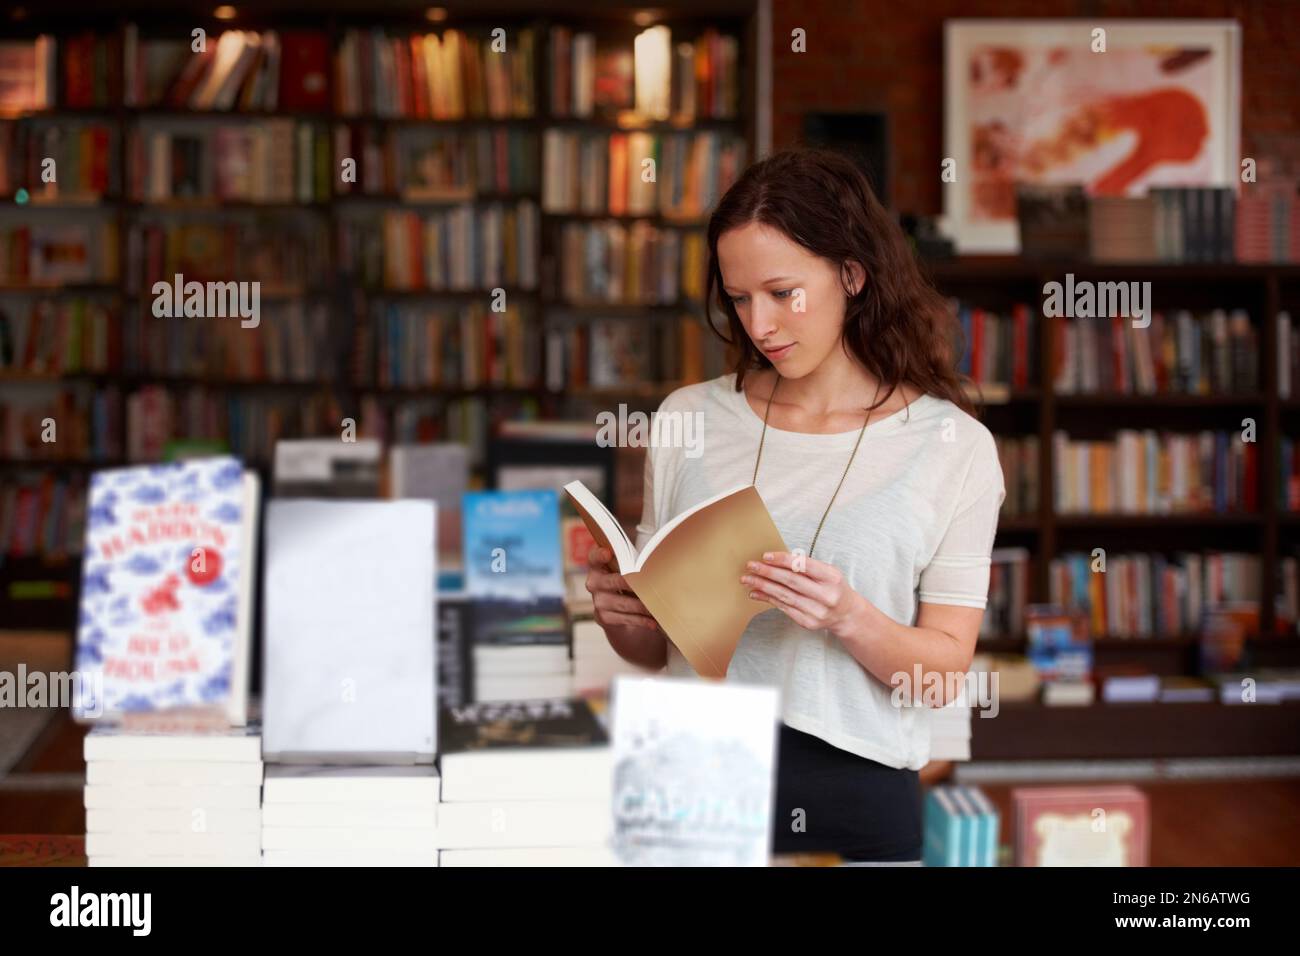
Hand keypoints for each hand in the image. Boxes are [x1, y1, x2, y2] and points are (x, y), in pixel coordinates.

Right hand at [585, 545, 661, 633]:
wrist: (618, 608)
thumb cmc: (627, 580)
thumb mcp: (627, 568)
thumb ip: (633, 562)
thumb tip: (657, 562)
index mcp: (598, 564)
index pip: (594, 556)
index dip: (600, 554)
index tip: (608, 553)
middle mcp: (594, 582)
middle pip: (614, 581)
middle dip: (633, 584)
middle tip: (648, 584)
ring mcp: (598, 601)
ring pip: (623, 603)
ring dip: (643, 606)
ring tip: (658, 606)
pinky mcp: (603, 617)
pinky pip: (625, 619)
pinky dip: (641, 620)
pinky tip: (653, 621)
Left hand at [740, 550, 864, 638]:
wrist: (846, 614)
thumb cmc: (833, 587)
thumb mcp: (828, 572)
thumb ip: (807, 565)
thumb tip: (776, 558)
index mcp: (832, 578)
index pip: (804, 566)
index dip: (783, 560)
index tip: (765, 556)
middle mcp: (826, 596)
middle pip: (791, 581)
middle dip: (768, 572)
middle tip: (751, 566)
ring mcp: (816, 611)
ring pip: (784, 596)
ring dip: (763, 586)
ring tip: (747, 579)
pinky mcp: (807, 622)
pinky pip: (783, 607)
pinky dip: (768, 599)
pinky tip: (755, 592)